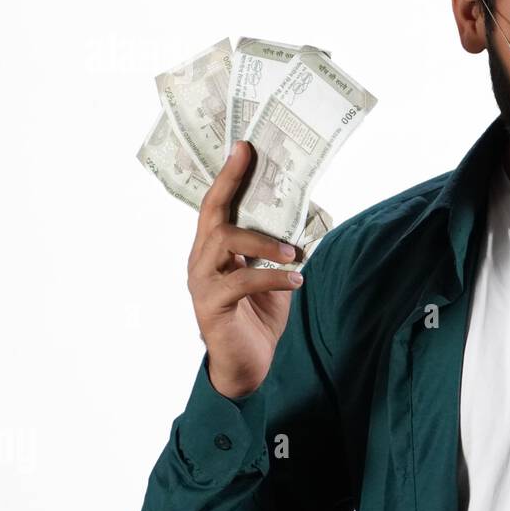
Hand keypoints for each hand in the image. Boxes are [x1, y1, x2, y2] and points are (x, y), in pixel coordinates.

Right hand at [187, 140, 304, 397]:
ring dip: (264, 241)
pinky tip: (296, 281)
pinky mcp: (211, 306)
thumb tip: (308, 214)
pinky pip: (242, 281)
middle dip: (231, 183)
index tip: (244, 145)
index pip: (218, 204)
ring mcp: (202, 282)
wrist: (249, 365)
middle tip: (253, 160)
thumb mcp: (275, 274)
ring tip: (294, 252)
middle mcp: (202, 260)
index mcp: (215, 249)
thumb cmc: (259, 315)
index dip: (229, 175)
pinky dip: (272, 278)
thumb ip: (281, 247)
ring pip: (225, 243)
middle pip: (213, 214)